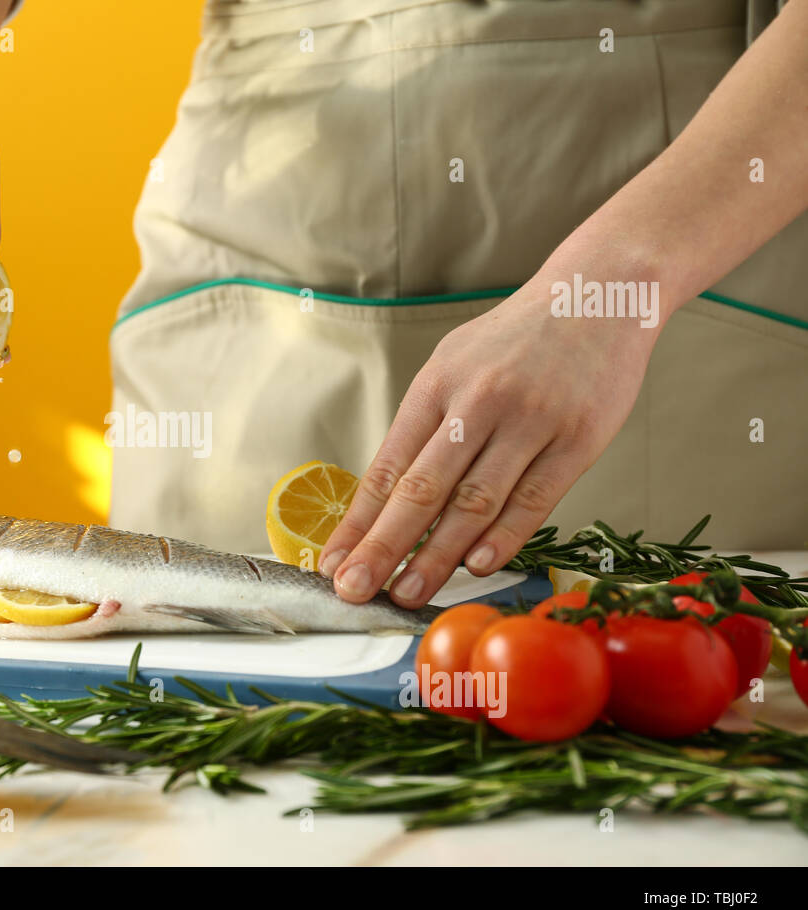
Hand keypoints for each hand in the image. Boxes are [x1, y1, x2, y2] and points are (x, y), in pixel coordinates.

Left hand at [317, 278, 662, 607]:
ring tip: (409, 592)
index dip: (358, 522)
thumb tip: (387, 498)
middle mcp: (477, 403)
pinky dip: (503, 537)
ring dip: (437, 556)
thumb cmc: (518, 340)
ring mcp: (529, 421)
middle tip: (356, 588)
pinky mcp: (578, 439)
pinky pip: (534, 498)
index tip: (334, 562)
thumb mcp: (454, 365)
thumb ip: (426, 427)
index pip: (387, 468)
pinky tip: (475, 565)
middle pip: (421, 489)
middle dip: (383, 547)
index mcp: (436, 386)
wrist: (600, 292)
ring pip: (474, 503)